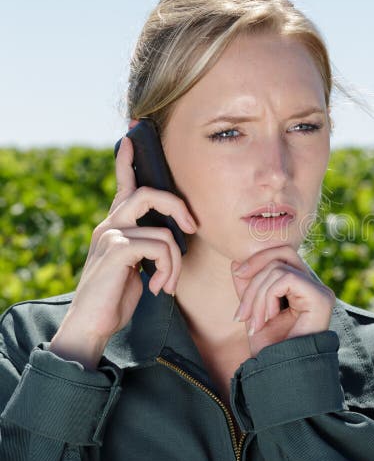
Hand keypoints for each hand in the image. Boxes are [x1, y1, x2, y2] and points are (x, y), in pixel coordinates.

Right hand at [50, 136, 197, 368]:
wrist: (93, 325)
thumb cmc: (117, 296)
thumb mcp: (137, 265)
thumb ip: (148, 244)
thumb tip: (172, 235)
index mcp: (116, 224)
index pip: (123, 184)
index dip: (127, 159)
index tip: (131, 135)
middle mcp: (110, 223)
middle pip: (150, 193)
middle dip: (179, 206)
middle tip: (193, 227)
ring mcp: (109, 234)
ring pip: (164, 231)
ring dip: (175, 262)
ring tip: (166, 284)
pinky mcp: (114, 250)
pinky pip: (160, 246)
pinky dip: (168, 269)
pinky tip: (157, 288)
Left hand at [231, 246, 334, 355]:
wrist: (280, 373)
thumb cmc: (270, 348)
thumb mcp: (253, 309)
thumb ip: (249, 285)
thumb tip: (238, 260)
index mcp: (303, 286)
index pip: (282, 253)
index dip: (257, 259)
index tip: (237, 276)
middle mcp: (316, 285)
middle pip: (282, 253)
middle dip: (254, 272)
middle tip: (241, 305)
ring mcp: (320, 290)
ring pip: (278, 269)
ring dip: (256, 296)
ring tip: (253, 322)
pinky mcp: (320, 297)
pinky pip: (285, 279)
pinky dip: (268, 297)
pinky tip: (267, 319)